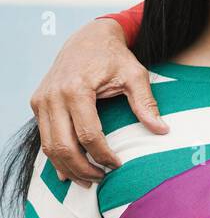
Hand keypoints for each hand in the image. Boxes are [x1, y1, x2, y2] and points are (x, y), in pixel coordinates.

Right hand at [29, 18, 166, 185]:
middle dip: (82, 168)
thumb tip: (162, 130)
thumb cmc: (114, 56)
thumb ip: (146, 103)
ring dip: (67, 167)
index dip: (103, 154)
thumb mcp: (135, 75)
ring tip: (87, 179)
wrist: (88, 37)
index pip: (88, 134)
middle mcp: (53, 96)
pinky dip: (55, 155)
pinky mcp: (38, 103)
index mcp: (76, 89)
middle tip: (101, 179)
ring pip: (49, 145)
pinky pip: (44, 136)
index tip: (118, 165)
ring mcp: (42, 100)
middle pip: (63, 145)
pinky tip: (68, 170)